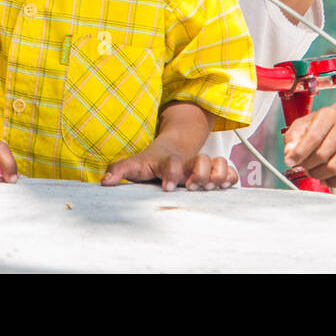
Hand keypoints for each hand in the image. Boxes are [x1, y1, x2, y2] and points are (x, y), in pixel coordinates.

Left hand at [101, 144, 237, 190]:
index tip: (167, 187)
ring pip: (218, 162)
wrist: (171, 148)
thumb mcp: (135, 165)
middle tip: (192, 186)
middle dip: (200, 173)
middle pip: (201, 160)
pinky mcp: (213, 173)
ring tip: (210, 187)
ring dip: (218, 174)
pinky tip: (223, 187)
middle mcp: (187, 162)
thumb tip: (105, 181)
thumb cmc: (151, 162)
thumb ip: (120, 170)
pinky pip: (230, 171)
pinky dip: (231, 177)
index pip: (171, 162)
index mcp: (167, 162)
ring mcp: (202, 166)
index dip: (171, 173)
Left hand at [282, 107, 335, 188]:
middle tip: (302, 165)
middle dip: (307, 165)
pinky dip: (334, 182)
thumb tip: (289, 155)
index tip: (289, 162)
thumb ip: (293, 138)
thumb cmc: (322, 124)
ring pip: (335, 168)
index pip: (313, 138)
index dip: (299, 153)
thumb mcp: (304, 123)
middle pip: (322, 155)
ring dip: (318, 174)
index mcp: (329, 115)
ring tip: (312, 171)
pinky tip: (325, 179)